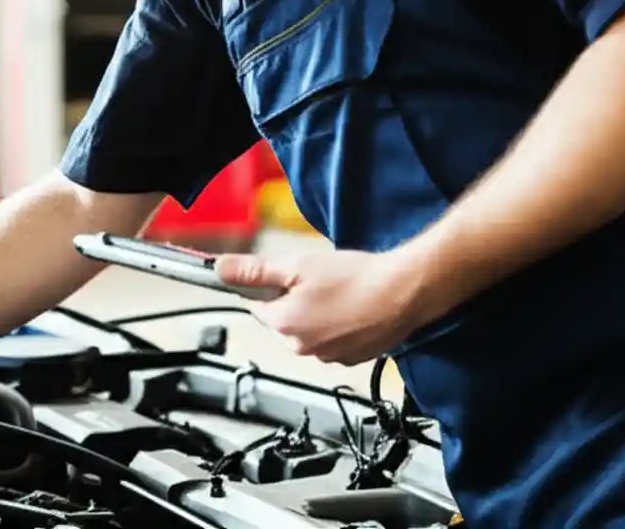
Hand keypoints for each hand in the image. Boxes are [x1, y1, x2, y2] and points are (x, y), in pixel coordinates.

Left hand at [216, 245, 430, 365]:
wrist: (404, 291)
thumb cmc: (354, 278)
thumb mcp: (296, 266)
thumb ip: (254, 271)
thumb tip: (220, 270)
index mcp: (283, 325)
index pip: (258, 307)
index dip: (272, 288)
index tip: (289, 276)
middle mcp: (302, 348)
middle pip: (283, 322)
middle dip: (296, 302)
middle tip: (320, 281)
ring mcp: (329, 357)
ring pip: (310, 332)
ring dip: (319, 315)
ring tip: (342, 293)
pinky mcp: (352, 358)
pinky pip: (334, 341)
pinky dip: (341, 327)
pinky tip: (355, 308)